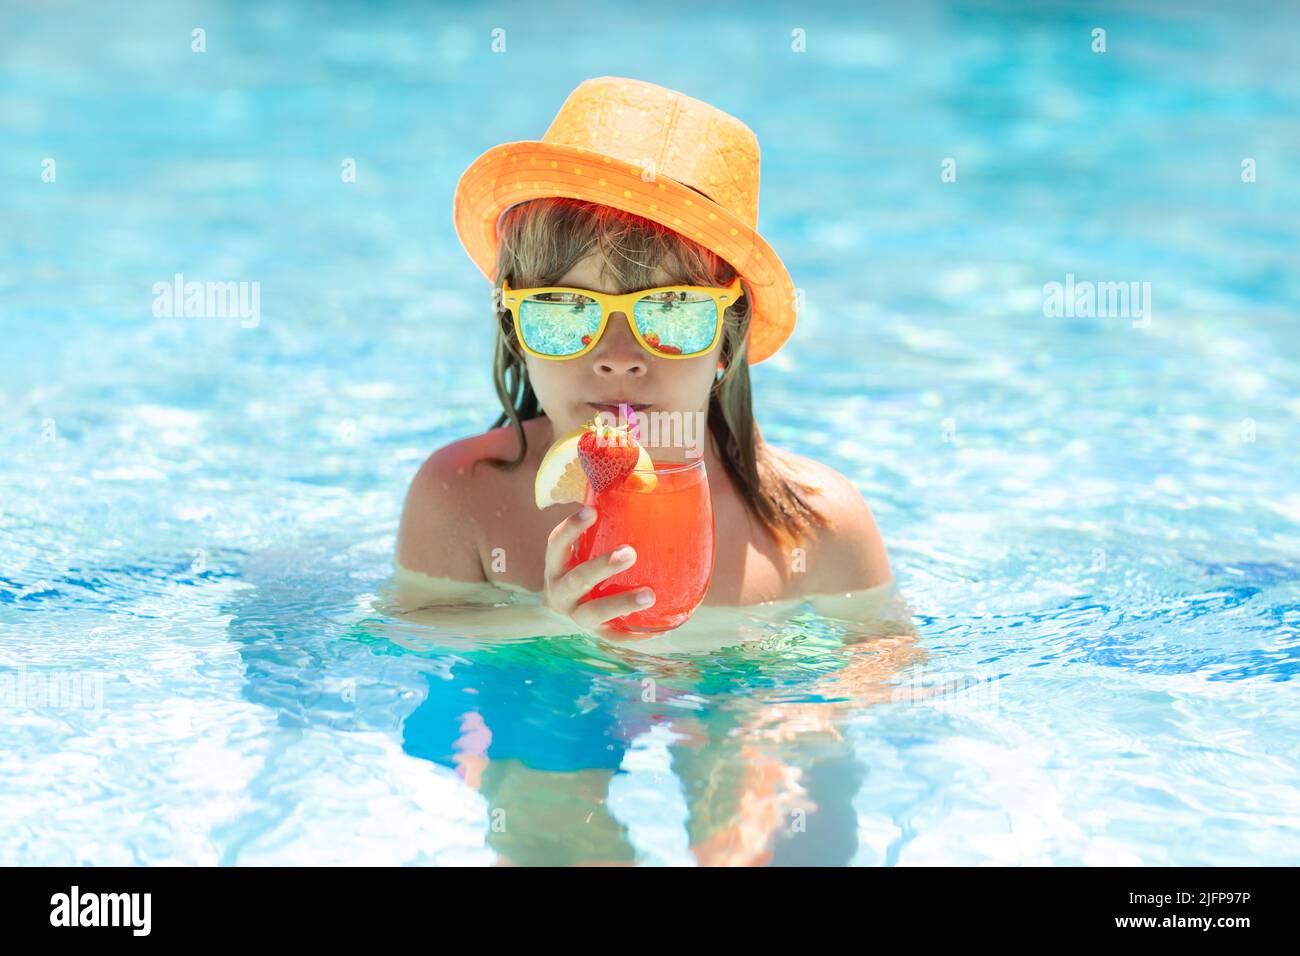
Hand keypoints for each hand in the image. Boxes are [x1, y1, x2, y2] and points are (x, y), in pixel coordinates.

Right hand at [544, 505, 654, 637]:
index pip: (557, 544)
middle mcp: (560, 592)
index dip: (571, 528)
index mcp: (556, 565)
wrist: (572, 608)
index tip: (593, 511)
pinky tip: (658, 629)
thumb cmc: (588, 562)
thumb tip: (644, 477)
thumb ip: (607, 518)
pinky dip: (633, 633)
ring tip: (650, 595)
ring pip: (593, 614)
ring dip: (620, 603)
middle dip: (602, 567)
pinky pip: (614, 637)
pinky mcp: (595, 635)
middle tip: (630, 552)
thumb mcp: (587, 544)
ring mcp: (576, 616)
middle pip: (577, 580)